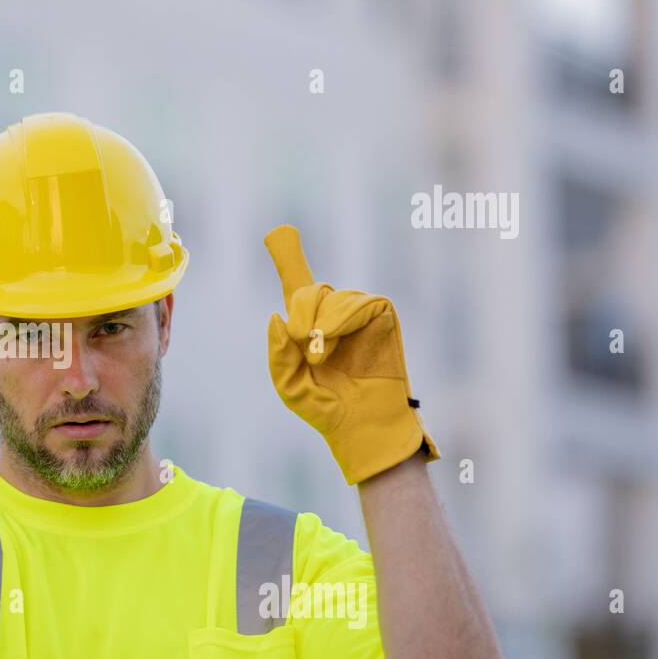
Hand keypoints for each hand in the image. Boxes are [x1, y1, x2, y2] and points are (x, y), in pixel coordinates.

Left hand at [264, 225, 438, 484]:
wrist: (361, 425)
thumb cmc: (325, 408)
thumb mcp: (289, 384)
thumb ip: (278, 352)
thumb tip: (276, 315)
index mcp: (307, 327)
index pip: (297, 285)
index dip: (288, 258)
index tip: (277, 233)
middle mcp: (331, 316)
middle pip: (309, 289)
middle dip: (301, 312)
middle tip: (305, 344)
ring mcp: (357, 315)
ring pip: (333, 296)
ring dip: (321, 321)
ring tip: (322, 354)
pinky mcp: (382, 317)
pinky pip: (360, 302)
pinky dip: (342, 317)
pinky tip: (334, 339)